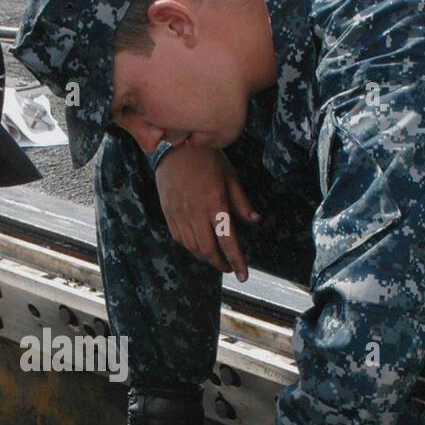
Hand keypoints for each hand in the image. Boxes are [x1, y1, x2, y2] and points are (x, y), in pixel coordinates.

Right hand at [155, 145, 258, 280]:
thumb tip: (256, 221)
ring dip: (206, 257)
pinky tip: (198, 245)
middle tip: (229, 268)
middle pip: (209, 251)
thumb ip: (242, 203)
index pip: (228, 241)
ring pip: (193, 248)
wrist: (175, 148)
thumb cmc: (207, 159)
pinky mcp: (169, 213)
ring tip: (216, 257)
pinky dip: (191, 247)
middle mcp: (196, 214)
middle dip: (220, 264)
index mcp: (215, 205)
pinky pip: (180, 239)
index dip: (237, 261)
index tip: (242, 276)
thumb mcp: (230, 177)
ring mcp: (180, 215)